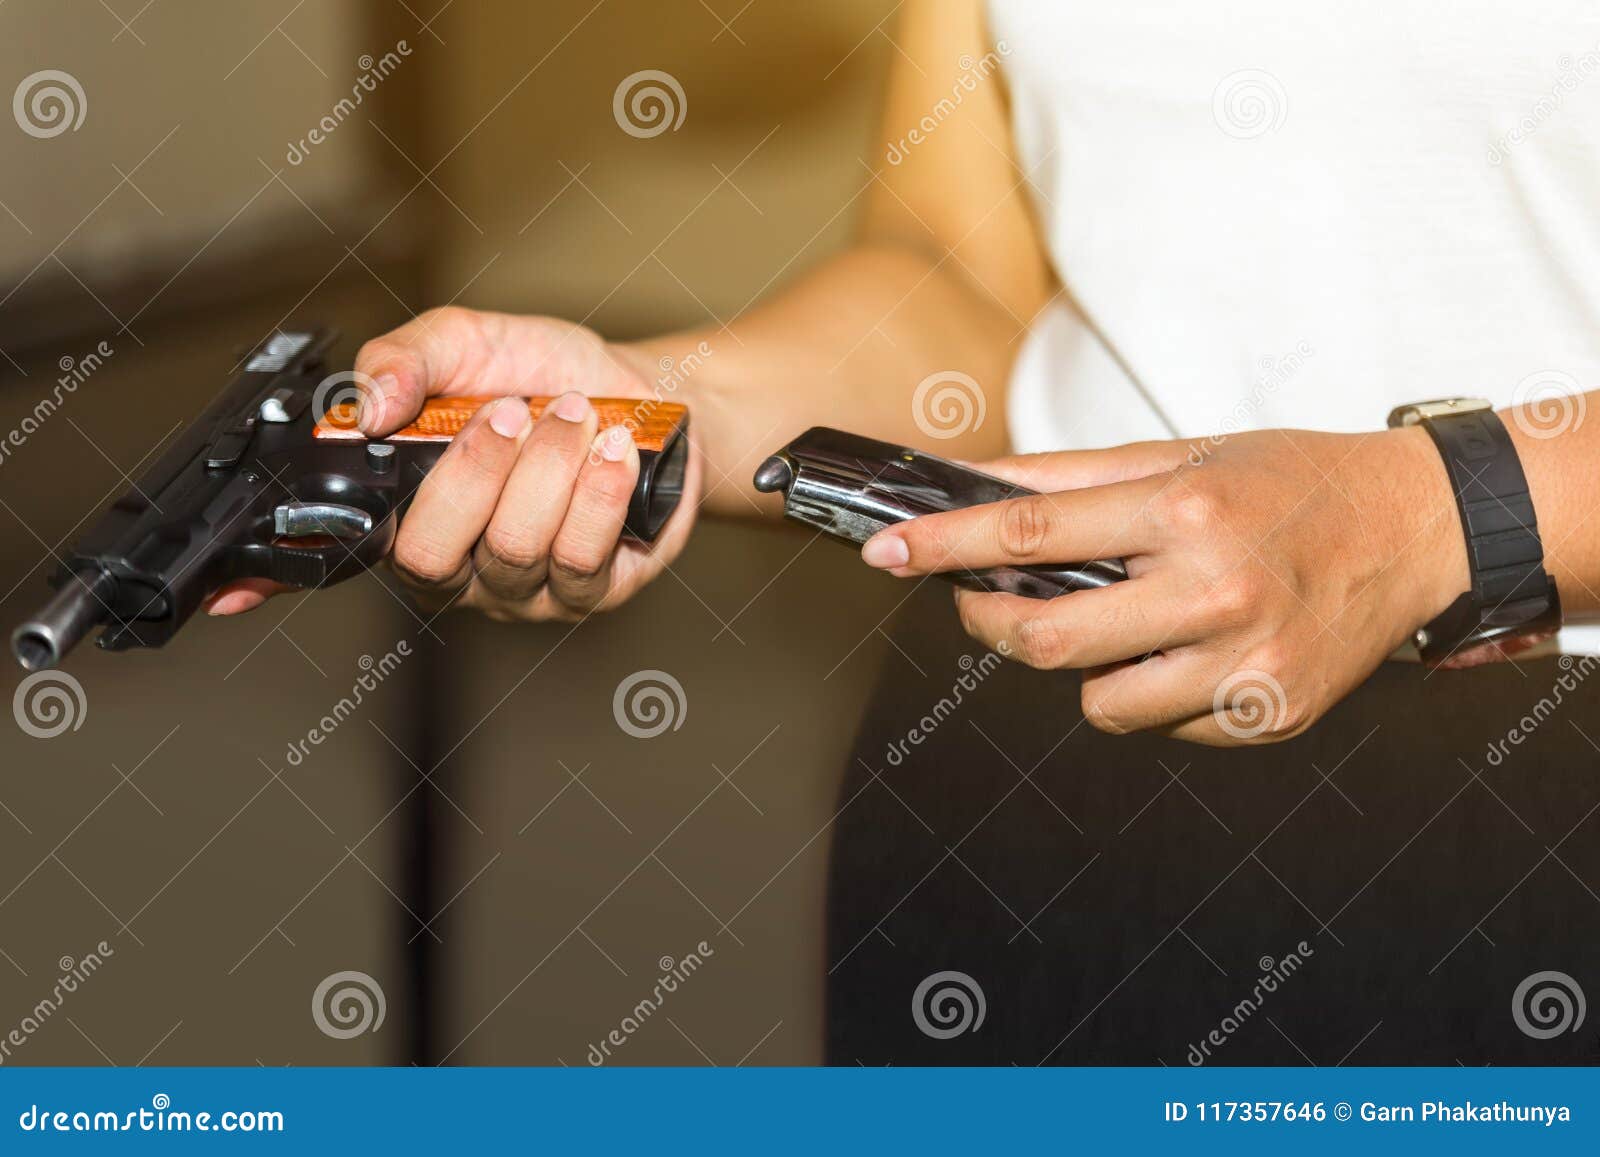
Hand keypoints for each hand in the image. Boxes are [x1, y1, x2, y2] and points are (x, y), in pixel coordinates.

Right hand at [207, 306, 700, 621]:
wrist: (651, 398)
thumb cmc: (549, 377)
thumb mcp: (470, 342)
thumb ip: (408, 359)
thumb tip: (365, 402)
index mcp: (407, 509)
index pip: (327, 557)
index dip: (274, 580)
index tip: (232, 593)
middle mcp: (459, 563)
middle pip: (430, 555)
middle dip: (471, 474)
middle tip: (506, 412)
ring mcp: (525, 587)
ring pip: (515, 549)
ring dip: (547, 469)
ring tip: (576, 414)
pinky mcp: (593, 591)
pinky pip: (583, 558)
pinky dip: (599, 492)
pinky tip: (613, 449)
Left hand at [859, 427, 1467, 744]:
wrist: (1418, 529)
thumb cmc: (1291, 482)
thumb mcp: (1185, 455)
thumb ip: (1074, 479)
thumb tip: (975, 486)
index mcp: (1186, 510)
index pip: (1034, 532)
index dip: (946, 545)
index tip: (885, 551)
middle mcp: (1215, 590)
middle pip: (1047, 640)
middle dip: (994, 625)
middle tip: (986, 602)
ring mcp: (1247, 663)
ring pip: (1100, 705)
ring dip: (1089, 671)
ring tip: (1136, 624)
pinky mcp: (1272, 715)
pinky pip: (1167, 727)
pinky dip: (1160, 694)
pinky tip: (1198, 651)